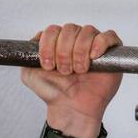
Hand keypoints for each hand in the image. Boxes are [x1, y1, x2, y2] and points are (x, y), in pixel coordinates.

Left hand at [20, 23, 122, 137]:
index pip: (52, 30)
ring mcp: (92, 44)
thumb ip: (27, 55)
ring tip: (78, 70)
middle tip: (64, 71)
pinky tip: (93, 57)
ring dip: (79, 52)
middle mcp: (74, 40)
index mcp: (57, 42)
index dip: (48, 46)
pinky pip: (108, 36)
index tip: (48, 65)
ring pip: (87, 31)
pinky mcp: (110, 52)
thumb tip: (36, 37)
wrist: (71, 108)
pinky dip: (100, 43)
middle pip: (69, 29)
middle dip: (64, 52)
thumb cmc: (53, 92)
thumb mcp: (29, 75)